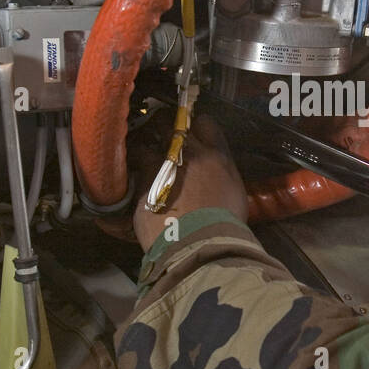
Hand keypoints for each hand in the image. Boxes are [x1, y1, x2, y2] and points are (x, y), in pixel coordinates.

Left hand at [133, 114, 248, 249]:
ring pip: (145, 143)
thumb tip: (214, 171)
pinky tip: (133, 181)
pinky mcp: (142, 183)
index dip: (196, 127)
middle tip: (160, 137)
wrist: (200, 244)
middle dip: (164, 128)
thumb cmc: (225, 224)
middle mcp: (188, 154)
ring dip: (144, 149)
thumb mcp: (235, 192)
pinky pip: (133, 169)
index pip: (204, 123)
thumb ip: (221, 173)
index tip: (191, 133)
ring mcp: (161, 166)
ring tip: (141, 158)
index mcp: (215, 155)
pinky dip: (133, 173)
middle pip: (170, 125)